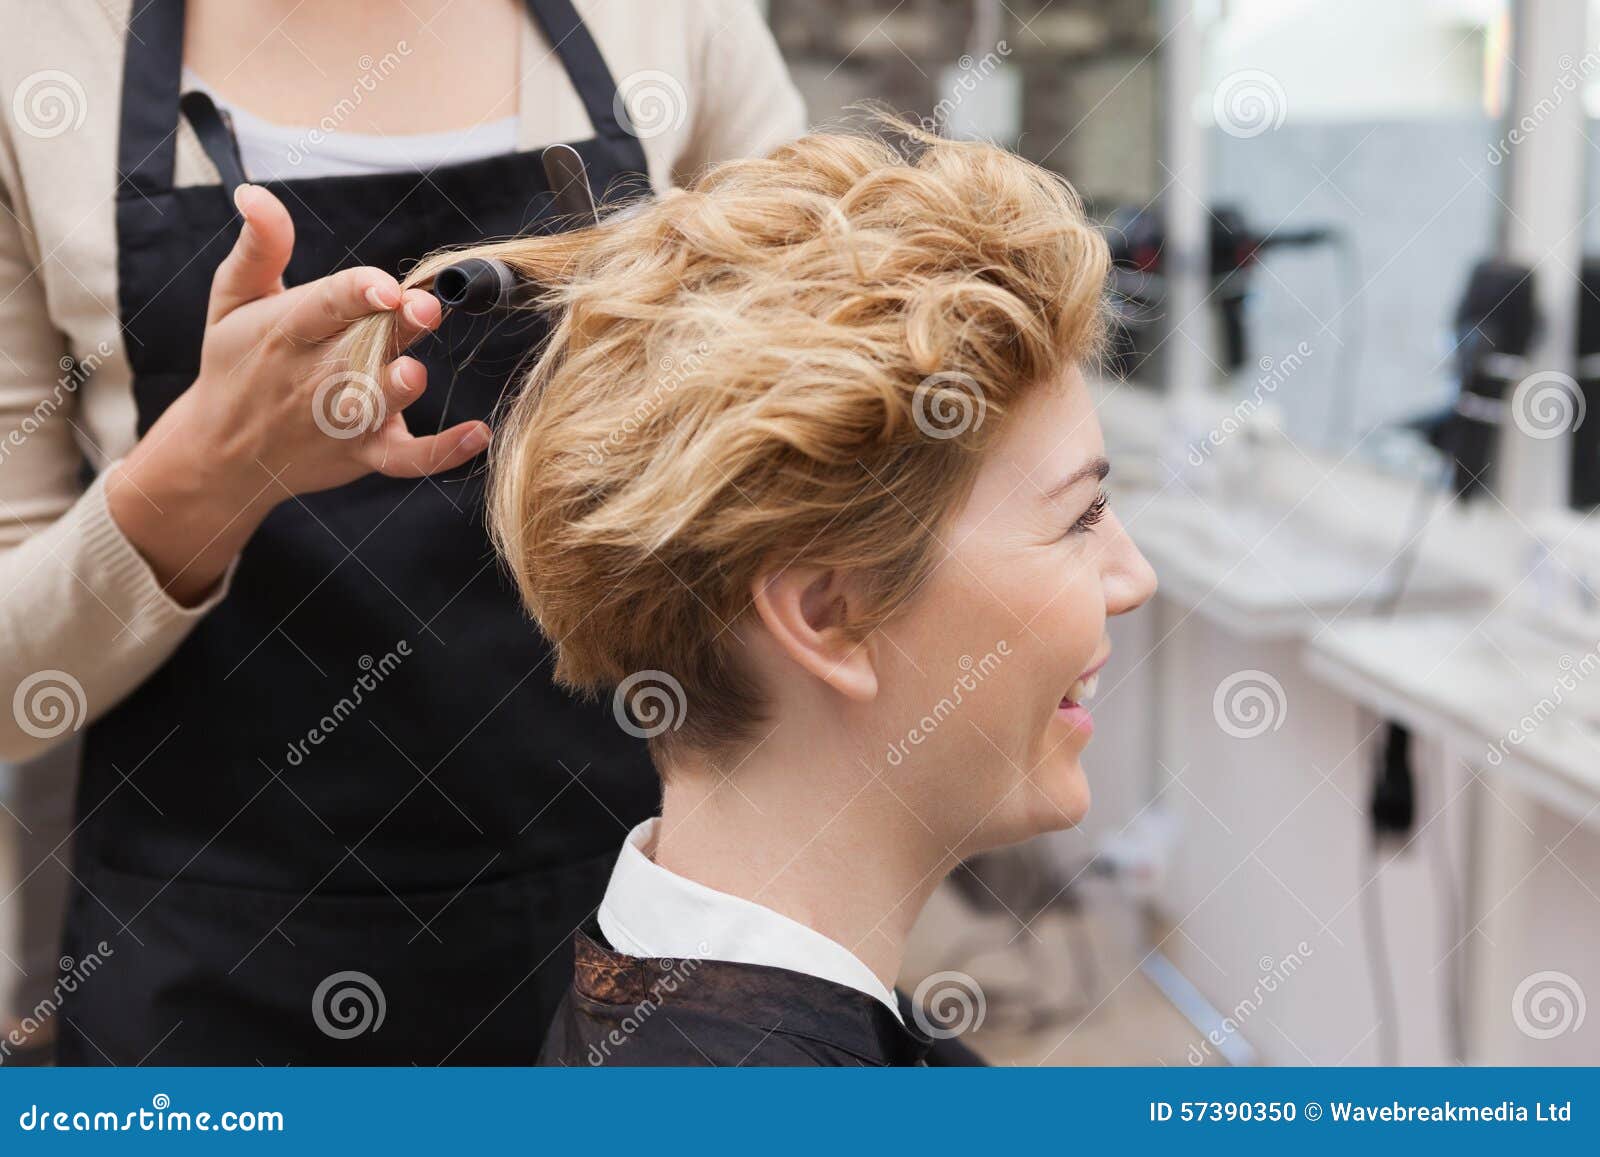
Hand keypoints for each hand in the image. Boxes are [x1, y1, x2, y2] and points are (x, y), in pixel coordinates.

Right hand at [107, 184, 489, 604]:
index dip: (358, 293)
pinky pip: (407, 459)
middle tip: (426, 309)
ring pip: (377, 404)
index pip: (326, 306)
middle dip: (392, 330)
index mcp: (289, 330)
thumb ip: (260, 248)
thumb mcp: (232, 300)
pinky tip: (478, 433)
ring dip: (397, 389)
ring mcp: (341, 420)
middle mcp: (315, 376)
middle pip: (361, 348)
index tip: (386, 284)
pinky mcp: (364, 455)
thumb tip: (256, 193)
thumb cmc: (234, 364)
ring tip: (414, 371)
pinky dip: (443, 451)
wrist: (220, 453)